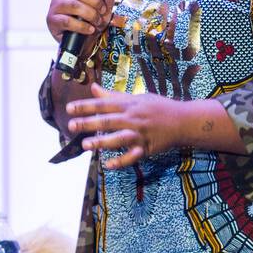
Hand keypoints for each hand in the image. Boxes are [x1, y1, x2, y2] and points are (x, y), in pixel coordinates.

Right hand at [46, 0, 122, 51]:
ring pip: (74, 5)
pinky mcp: (52, 20)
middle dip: (94, 1)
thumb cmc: (90, 20)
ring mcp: (55, 5)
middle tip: (102, 11)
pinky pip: (67, 21)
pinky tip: (89, 29)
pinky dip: (82, 26)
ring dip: (90, 14)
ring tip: (97, 21)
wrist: (83, 42)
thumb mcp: (103, 6)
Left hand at [66, 83, 185, 167]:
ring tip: (86, 145)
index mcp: (129, 105)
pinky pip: (131, 157)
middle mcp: (133, 119)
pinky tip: (107, 164)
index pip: (103, 104)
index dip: (86, 106)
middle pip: (108, 121)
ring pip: (118, 139)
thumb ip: (113, 96)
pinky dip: (120, 162)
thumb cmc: (158, 107)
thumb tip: (94, 88)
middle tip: (71, 126)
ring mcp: (140, 134)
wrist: (183, 120)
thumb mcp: (136, 97)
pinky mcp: (146, 148)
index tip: (69, 108)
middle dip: (88, 123)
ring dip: (102, 142)